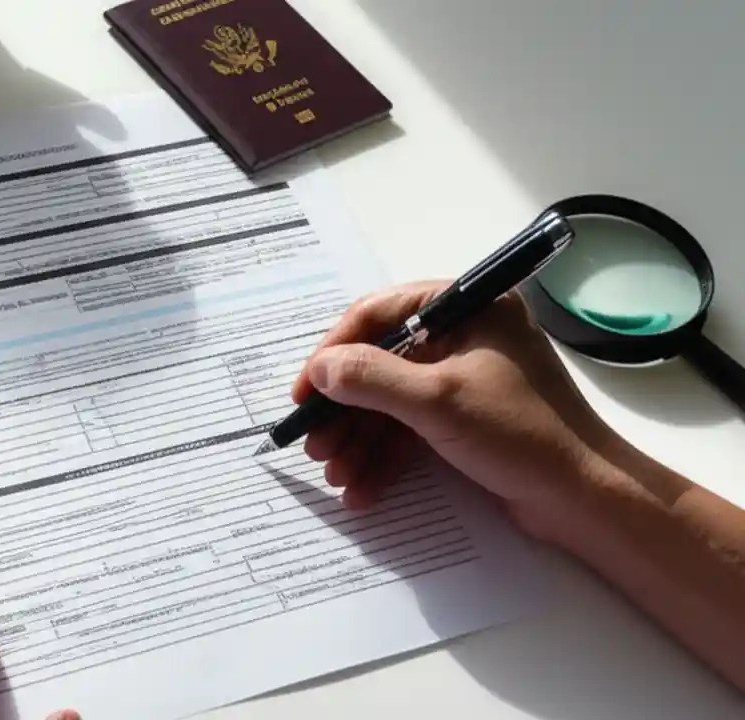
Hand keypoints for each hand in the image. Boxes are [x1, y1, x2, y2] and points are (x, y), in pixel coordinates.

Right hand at [292, 280, 621, 538]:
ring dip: (359, 439)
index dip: (333, 352)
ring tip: (335, 474)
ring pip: (392, 400)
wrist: (583, 498)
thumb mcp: (436, 402)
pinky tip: (362, 487)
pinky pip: (411, 426)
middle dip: (344, 409)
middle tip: (315, 444)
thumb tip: (320, 369)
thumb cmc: (520, 434)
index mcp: (469, 307)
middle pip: (381, 362)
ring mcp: (465, 377)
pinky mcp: (467, 416)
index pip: (380, 314)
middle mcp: (465, 334)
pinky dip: (385, 455)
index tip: (304, 392)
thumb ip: (371, 379)